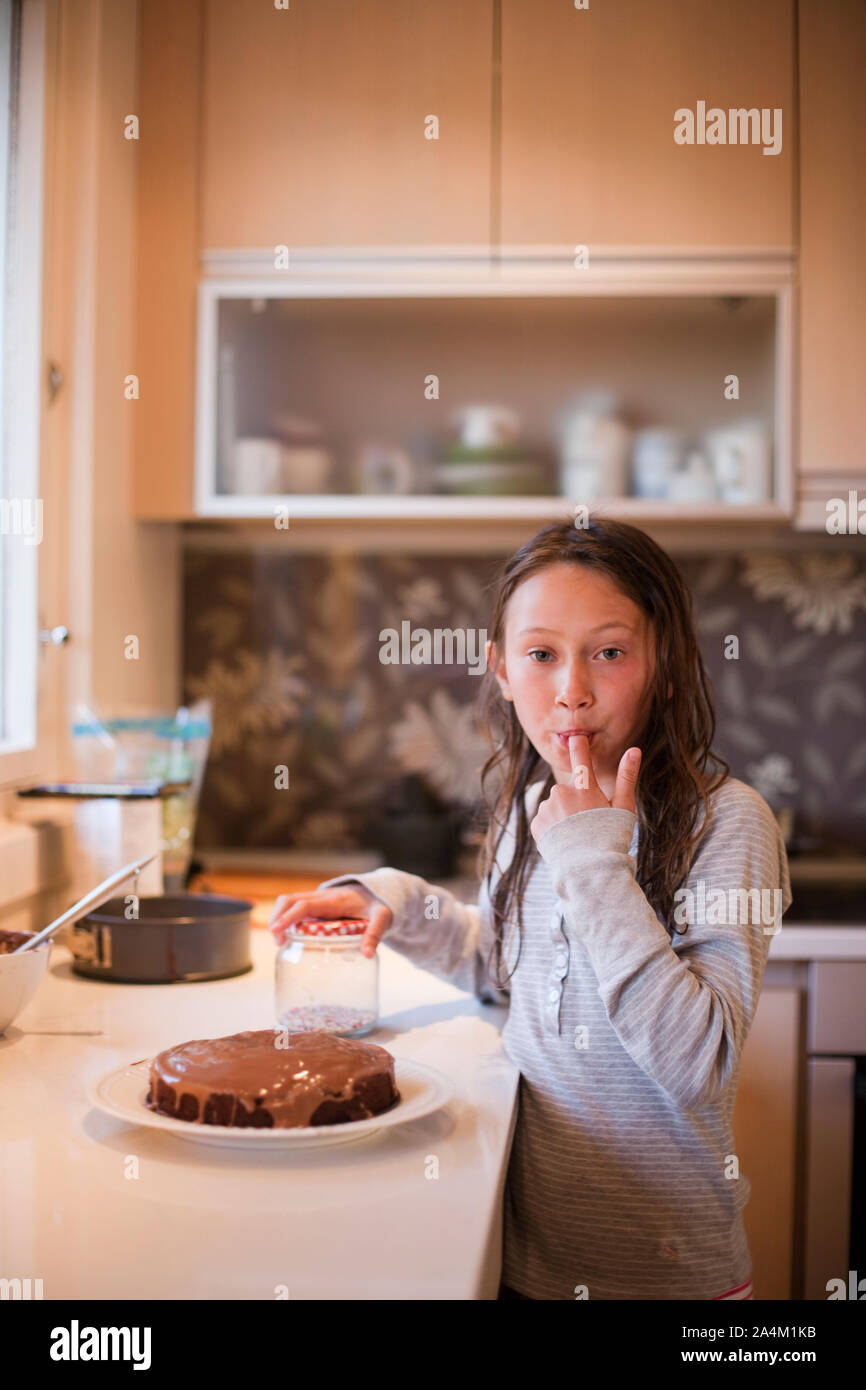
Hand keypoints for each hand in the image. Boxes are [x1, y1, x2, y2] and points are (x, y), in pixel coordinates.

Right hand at [268, 885, 393, 957]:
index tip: (276, 931)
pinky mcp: (316, 907)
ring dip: (279, 918)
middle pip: (289, 900)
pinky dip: (286, 919)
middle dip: (277, 917)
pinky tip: (287, 936)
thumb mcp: (382, 918)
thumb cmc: (378, 905)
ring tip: (280, 941)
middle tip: (277, 940)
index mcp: (333, 900)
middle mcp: (321, 898)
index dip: (288, 917)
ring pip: (289, 902)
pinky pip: (295, 908)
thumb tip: (367, 954)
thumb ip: (375, 934)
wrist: (377, 893)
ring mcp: (317, 901)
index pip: (304, 905)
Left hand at [529, 734, 640, 843]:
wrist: (589, 870)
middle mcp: (562, 793)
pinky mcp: (536, 823)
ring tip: (576, 835)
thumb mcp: (623, 808)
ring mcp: (547, 808)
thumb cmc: (611, 837)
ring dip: (563, 816)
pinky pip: (545, 820)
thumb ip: (626, 777)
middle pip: (568, 791)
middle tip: (587, 823)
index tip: (576, 737)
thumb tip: (635, 749)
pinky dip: (552, 828)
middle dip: (575, 802)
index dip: (578, 745)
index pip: (580, 758)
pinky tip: (564, 840)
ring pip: (555, 806)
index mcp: (585, 788)